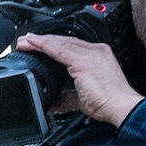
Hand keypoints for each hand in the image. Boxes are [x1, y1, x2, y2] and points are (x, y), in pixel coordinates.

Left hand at [15, 34, 142, 126]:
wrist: (121, 105)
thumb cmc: (107, 102)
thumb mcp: (82, 98)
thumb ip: (67, 97)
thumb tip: (54, 102)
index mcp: (97, 57)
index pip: (71, 47)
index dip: (52, 45)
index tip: (38, 45)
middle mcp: (95, 51)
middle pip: (64, 42)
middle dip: (43, 41)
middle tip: (26, 40)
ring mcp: (90, 54)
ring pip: (60, 43)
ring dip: (40, 42)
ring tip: (24, 41)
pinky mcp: (84, 60)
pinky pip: (60, 50)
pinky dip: (45, 46)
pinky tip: (34, 44)